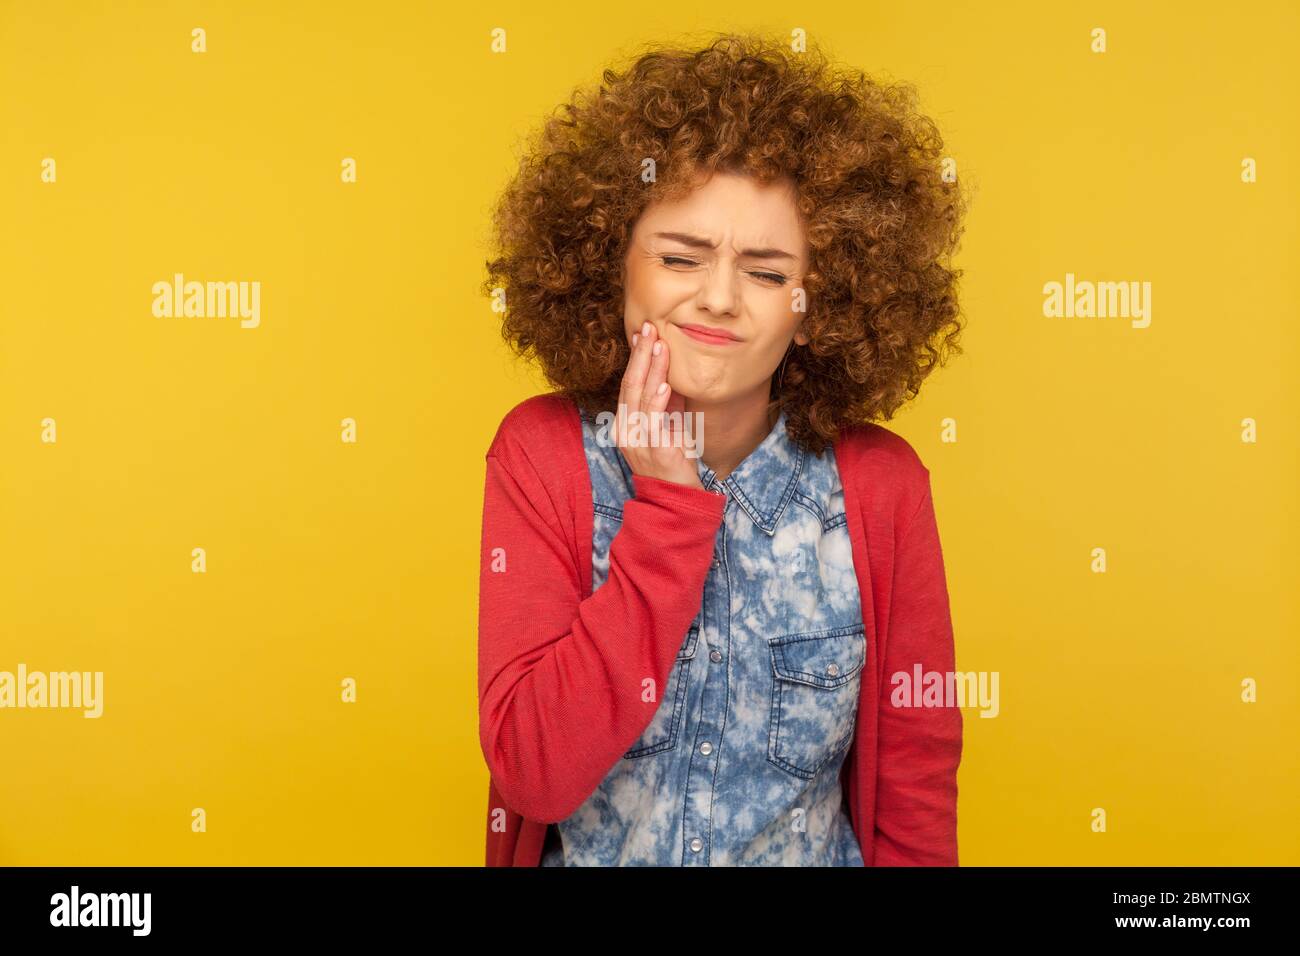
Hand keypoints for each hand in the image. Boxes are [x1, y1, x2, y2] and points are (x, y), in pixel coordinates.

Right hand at [615, 322, 703, 489]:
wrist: (678, 499)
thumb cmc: (674, 462)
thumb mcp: (671, 426)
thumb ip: (670, 403)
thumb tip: (672, 375)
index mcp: (627, 424)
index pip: (629, 384)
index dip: (635, 358)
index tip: (643, 333)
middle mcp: (627, 431)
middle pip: (631, 386)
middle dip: (640, 355)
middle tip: (649, 329)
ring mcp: (638, 442)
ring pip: (641, 399)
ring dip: (651, 370)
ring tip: (659, 347)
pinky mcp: (655, 452)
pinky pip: (654, 422)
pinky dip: (658, 401)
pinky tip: (664, 384)